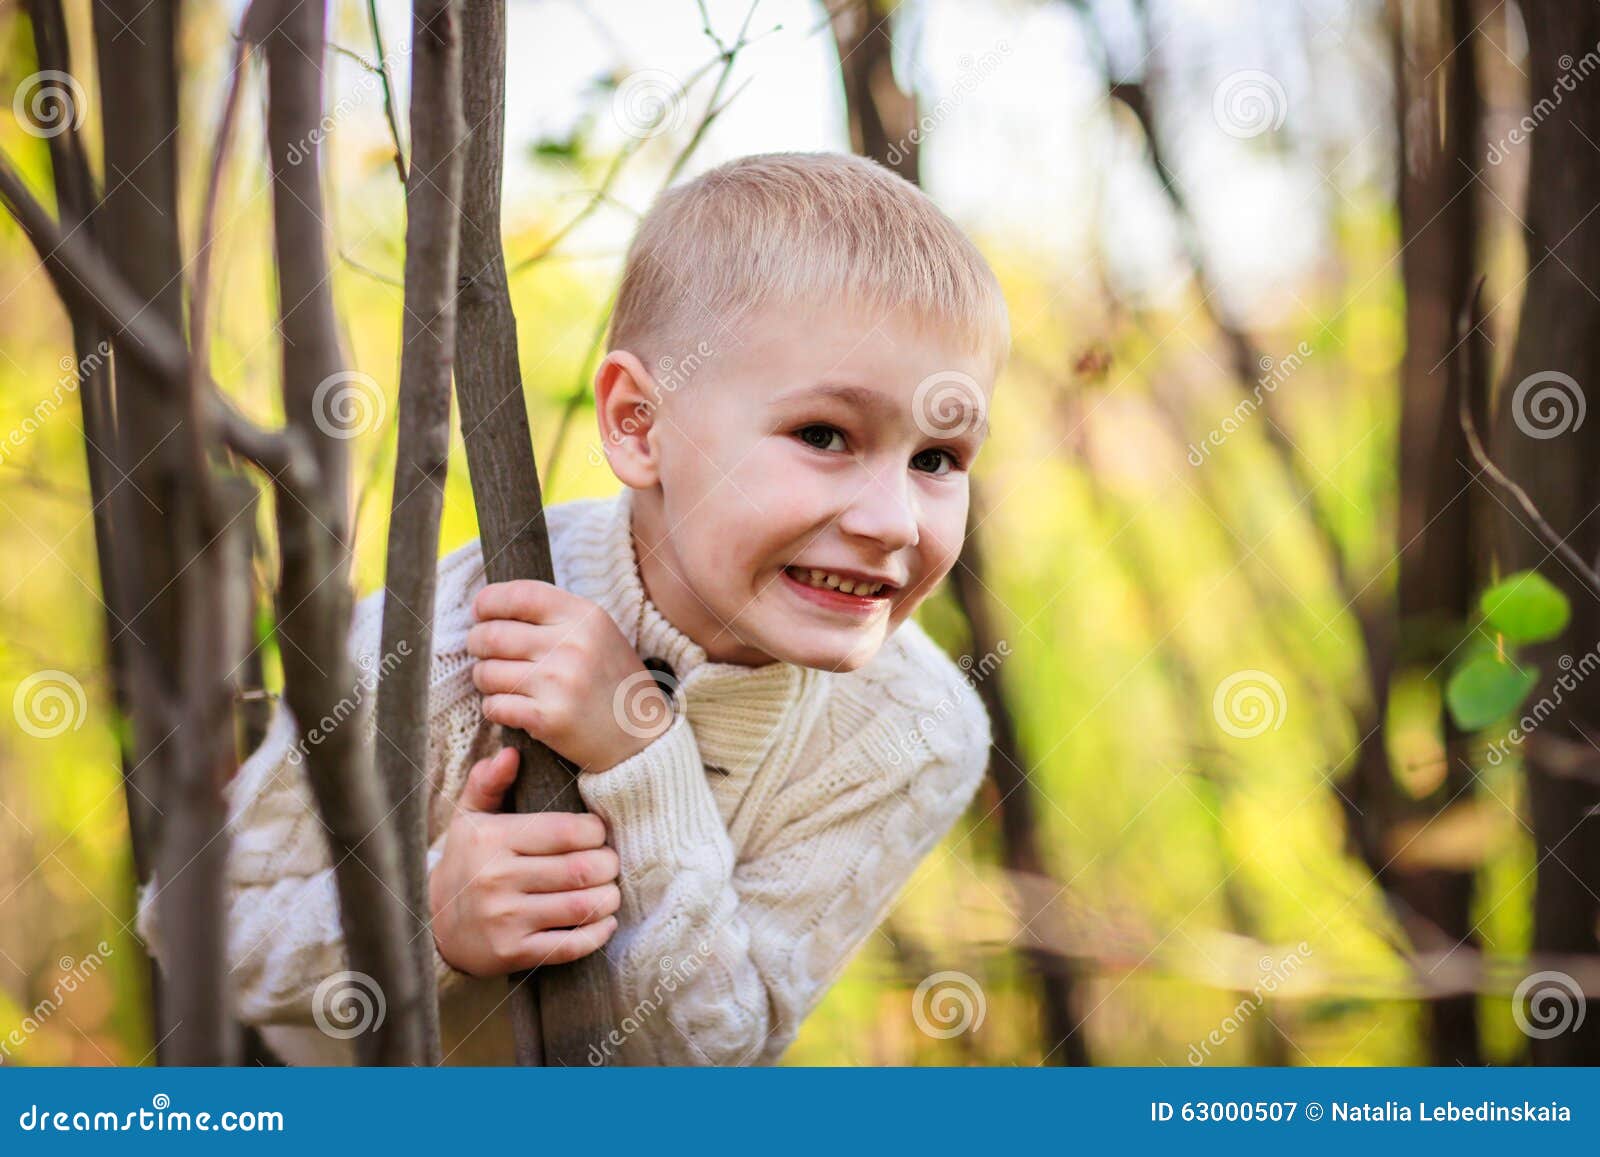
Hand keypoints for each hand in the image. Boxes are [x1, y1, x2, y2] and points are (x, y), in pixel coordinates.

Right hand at [429, 748, 621, 977]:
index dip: (595, 831)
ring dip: (609, 898)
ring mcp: (505, 920)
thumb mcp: (469, 818)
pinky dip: (598, 934)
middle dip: (609, 865)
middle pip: (581, 869)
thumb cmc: (466, 862)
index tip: (597, 834)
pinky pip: (570, 945)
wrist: (433, 924)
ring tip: (610, 889)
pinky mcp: (513, 953)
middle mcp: (497, 879)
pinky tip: (604, 921)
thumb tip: (510, 754)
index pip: (566, 831)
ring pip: (581, 907)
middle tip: (611, 863)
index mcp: (492, 840)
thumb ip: (490, 783)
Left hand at [468, 578, 672, 771]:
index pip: (519, 595)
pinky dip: (495, 707)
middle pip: (492, 634)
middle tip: (480, 650)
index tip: (480, 612)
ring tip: (499, 682)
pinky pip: (495, 706)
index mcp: (584, 617)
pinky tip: (511, 707)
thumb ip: (554, 616)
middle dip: (476, 643)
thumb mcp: (598, 634)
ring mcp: (559, 683)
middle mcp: (571, 645)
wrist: (643, 737)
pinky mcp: (548, 718)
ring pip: (487, 672)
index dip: (489, 601)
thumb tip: (492, 608)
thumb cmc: (613, 682)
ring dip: (484, 678)